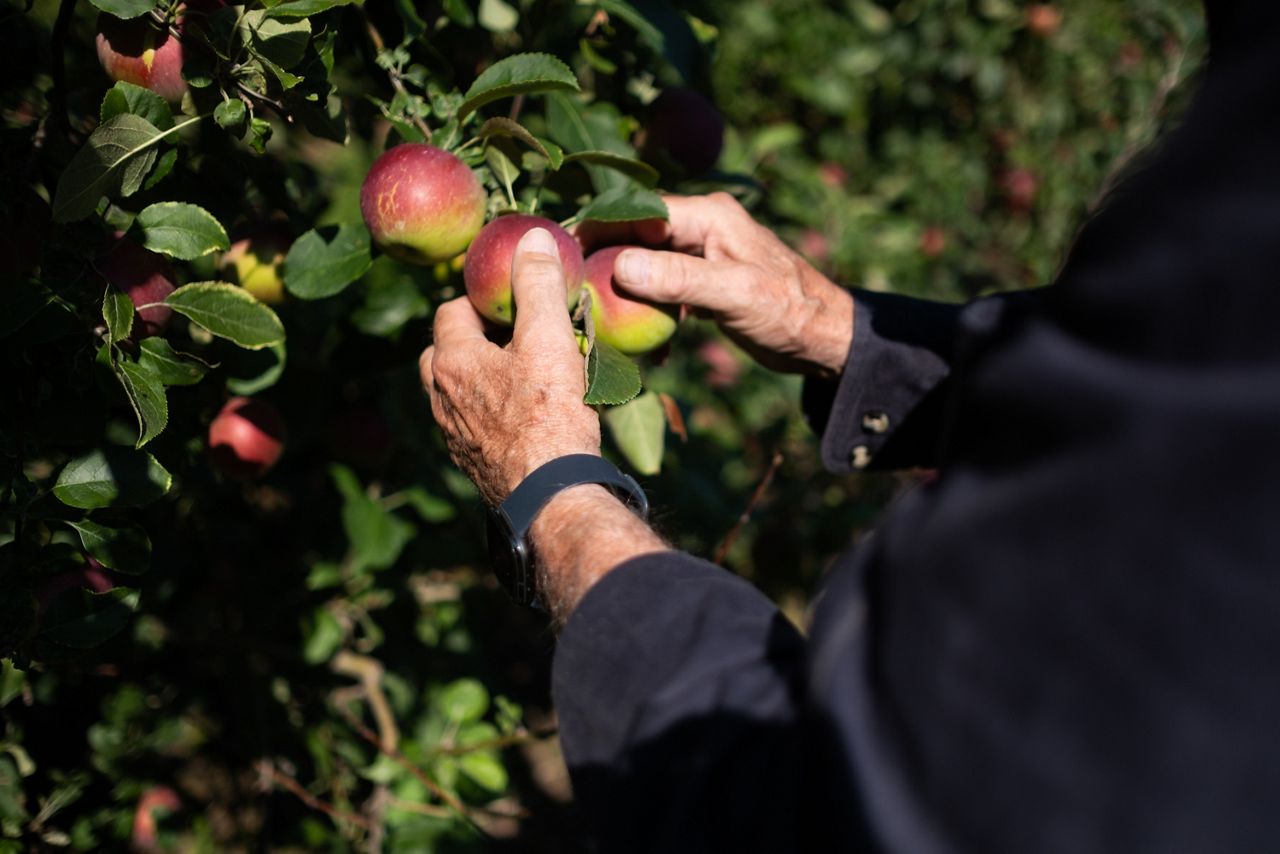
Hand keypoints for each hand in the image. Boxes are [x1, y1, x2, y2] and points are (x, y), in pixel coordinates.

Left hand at [419, 228, 599, 505]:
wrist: (550, 496)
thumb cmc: (548, 415)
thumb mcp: (548, 340)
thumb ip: (537, 286)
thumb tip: (530, 236)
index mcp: (452, 362)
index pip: (450, 311)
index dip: (479, 300)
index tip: (511, 301)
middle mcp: (440, 399)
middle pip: (441, 354)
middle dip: (470, 341)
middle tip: (512, 338)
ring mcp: (453, 436)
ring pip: (454, 393)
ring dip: (479, 379)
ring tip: (520, 375)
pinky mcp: (471, 464)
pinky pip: (471, 425)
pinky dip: (488, 413)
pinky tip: (524, 416)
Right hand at [583, 193, 853, 375]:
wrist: (824, 337)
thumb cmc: (787, 309)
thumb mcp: (733, 293)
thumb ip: (677, 278)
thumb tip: (618, 267)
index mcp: (708, 214)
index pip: (638, 212)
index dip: (598, 227)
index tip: (562, 251)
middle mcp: (701, 225)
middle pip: (635, 235)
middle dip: (602, 260)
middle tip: (569, 288)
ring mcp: (701, 253)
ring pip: (644, 263)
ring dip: (621, 288)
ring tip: (594, 315)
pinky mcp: (702, 280)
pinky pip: (660, 286)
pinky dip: (646, 308)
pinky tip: (640, 341)